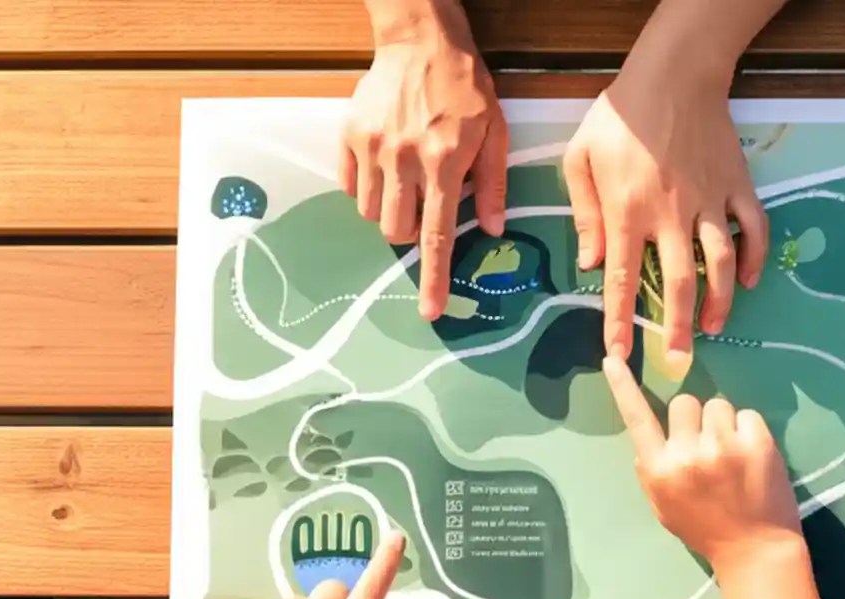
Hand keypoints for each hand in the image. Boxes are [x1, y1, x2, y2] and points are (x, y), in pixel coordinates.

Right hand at [340, 7, 507, 320]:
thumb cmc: (465, 88)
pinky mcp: (350, 136)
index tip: (429, 311)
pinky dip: (366, 186)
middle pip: (397, 231)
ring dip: (389, 209)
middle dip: (411, 232)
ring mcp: (373, 148)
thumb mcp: (495, 133)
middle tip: (424, 205)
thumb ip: (492, 184)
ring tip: (406, 178)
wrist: (421, 42)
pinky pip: (350, 185)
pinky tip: (385, 162)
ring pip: (370, 213)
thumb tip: (493, 229)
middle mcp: (404, 160)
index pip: (438, 235)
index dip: (434, 277)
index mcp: (444, 164)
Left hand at [564, 76, 768, 372]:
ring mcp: (710, 201)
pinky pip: (754, 229)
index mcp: (628, 211)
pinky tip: (749, 281)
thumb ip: (583, 215)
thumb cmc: (618, 117)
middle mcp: (671, 215)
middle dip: (678, 328)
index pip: (624, 280)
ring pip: (721, 263)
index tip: (620, 354)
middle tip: (679, 361)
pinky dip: (756, 258)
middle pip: (680, 283)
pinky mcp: (737, 186)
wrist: (672, 75)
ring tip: (715, 327)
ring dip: (720, 302)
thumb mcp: (579, 159)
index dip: (620, 322)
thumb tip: (590, 264)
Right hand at [601, 356, 797, 567]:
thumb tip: (652, 436)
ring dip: (722, 424)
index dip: (623, 387)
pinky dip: (748, 431)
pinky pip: (746, 414)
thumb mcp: (663, 505)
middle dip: (693, 419)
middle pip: (684, 403)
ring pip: (716, 405)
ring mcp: (723, 446)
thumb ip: (653, 468)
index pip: (637, 418)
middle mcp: (687, 454)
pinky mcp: (757, 442)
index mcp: (660, 470)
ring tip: (731, 454)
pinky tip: (751, 456)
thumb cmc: (703, 529)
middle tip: (706, 447)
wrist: (755, 551)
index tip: (612, 358)